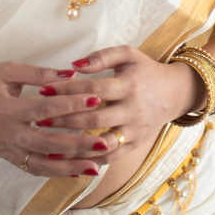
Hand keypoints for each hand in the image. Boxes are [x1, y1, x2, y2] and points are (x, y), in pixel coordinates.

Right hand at [0, 61, 112, 178]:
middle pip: (47, 142)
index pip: (44, 109)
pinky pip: (33, 168)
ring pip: (42, 163)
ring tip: (96, 165)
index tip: (95, 99)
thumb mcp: (7, 70)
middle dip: (77, 143)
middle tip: (104, 141)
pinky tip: (75, 171)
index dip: (70, 104)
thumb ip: (39, 74)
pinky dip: (55, 172)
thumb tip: (71, 75)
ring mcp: (7, 149)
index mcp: (6, 108)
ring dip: (70, 166)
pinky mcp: (7, 157)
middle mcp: (7, 133)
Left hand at [37, 44, 202, 161]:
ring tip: (49, 144)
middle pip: (93, 118)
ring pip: (100, 142)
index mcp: (128, 85)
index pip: (93, 90)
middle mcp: (132, 110)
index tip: (44, 90)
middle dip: (64, 119)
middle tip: (38, 119)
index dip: (67, 90)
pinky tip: (70, 160)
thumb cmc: (146, 71)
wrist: (175, 93)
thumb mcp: (128, 55)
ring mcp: (134, 130)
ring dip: (74, 144)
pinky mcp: (135, 144)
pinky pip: (111, 156)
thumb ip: (101, 56)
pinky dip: (91, 160)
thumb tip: (74, 65)